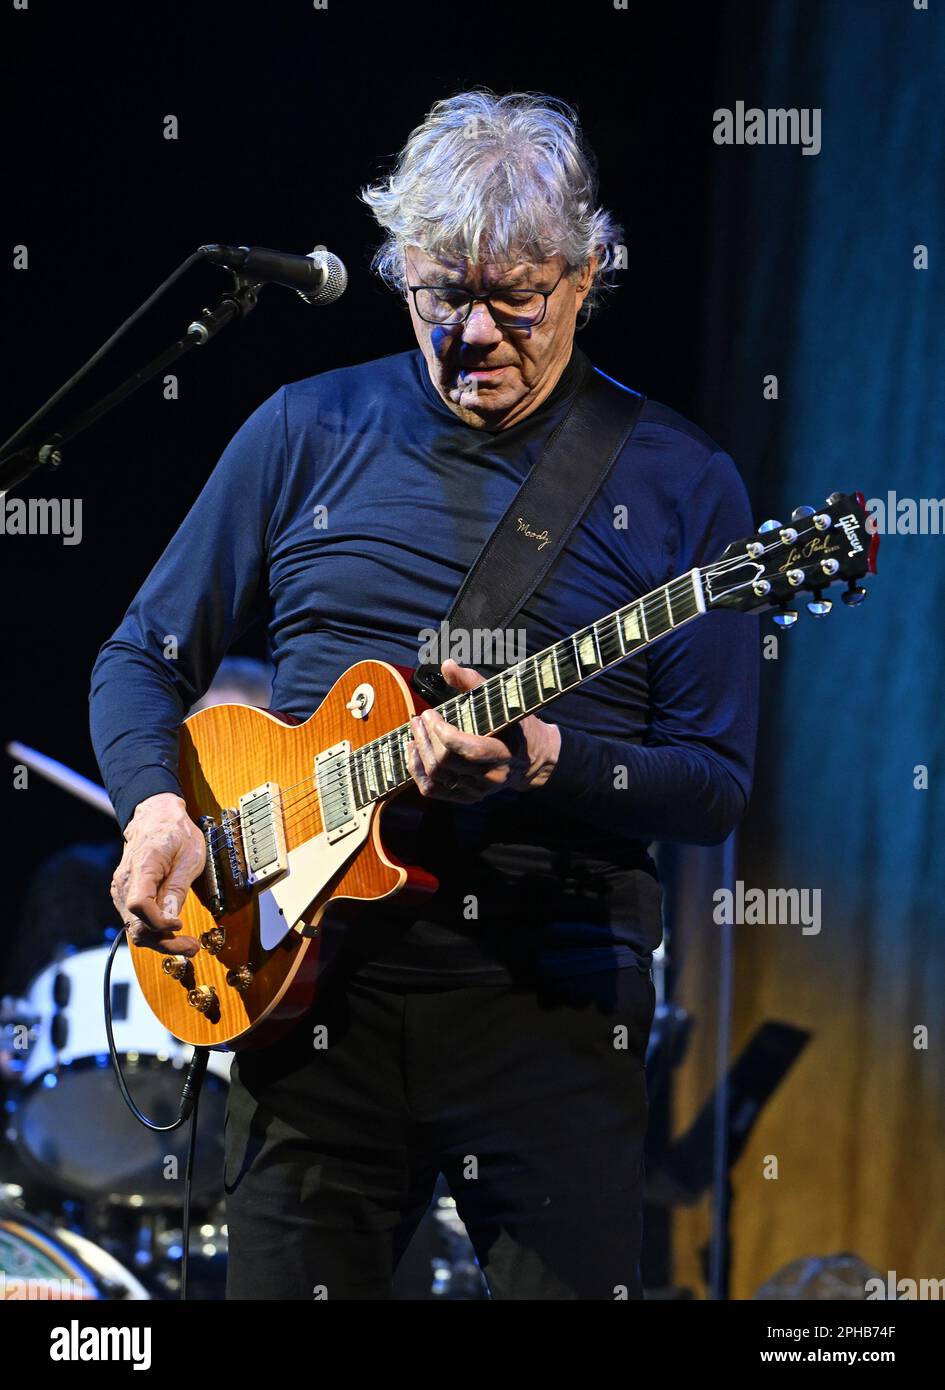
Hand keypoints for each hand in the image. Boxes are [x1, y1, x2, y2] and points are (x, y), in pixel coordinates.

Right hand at [110, 792, 205, 955]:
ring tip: (187, 945)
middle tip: (191, 948)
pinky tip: (173, 934)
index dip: (159, 922)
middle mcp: (125, 882)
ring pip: (135, 928)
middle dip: (164, 942)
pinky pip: (137, 922)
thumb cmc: (175, 832)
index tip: (179, 925)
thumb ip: (178, 888)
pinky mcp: (126, 898)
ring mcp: (122, 891)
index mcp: (142, 867)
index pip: (139, 904)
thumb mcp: (189, 856)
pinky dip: (154, 932)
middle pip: (136, 924)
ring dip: (160, 941)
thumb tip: (171, 919)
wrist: (155, 817)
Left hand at [407, 658, 560, 802]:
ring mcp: (477, 790)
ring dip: (419, 752)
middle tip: (419, 719)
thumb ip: (473, 683)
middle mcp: (490, 776)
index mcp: (503, 752)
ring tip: (414, 730)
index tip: (431, 714)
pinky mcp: (466, 797)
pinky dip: (417, 771)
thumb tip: (447, 665)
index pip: (469, 750)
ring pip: (436, 776)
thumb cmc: (517, 726)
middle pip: (447, 762)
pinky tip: (413, 752)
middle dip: (426, 738)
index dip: (443, 733)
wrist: (533, 760)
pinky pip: (433, 790)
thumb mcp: (503, 701)